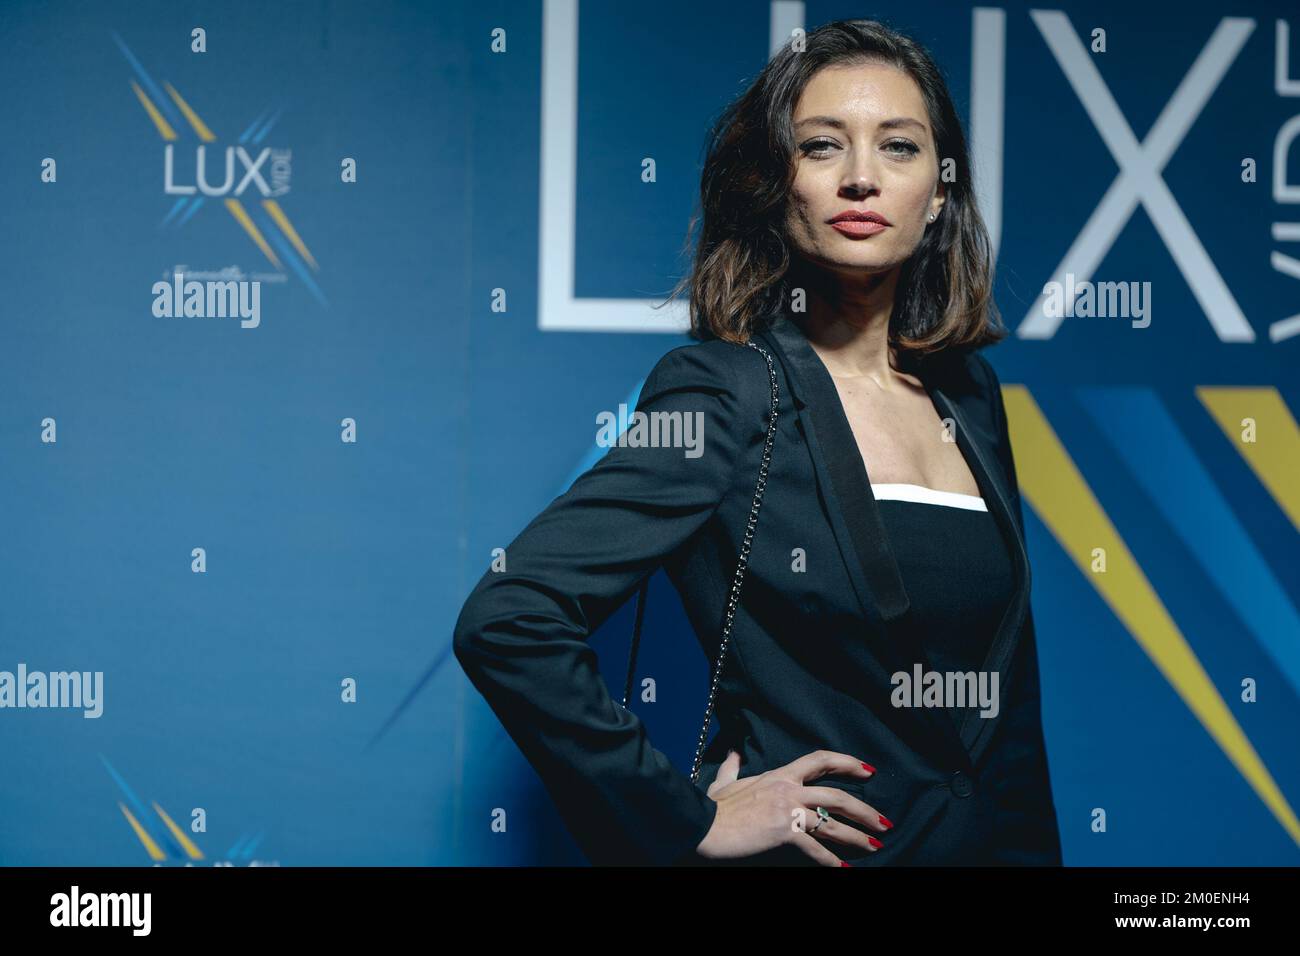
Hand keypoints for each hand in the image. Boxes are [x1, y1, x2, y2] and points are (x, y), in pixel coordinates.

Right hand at [694, 749, 890, 865]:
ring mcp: (787, 811)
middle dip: (864, 809)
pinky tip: (843, 869)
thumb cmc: (713, 807)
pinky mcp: (783, 833)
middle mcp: (788, 789)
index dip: (847, 762)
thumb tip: (734, 752)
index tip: (867, 770)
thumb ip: (733, 767)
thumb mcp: (725, 782)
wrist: (702, 825)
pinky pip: (815, 849)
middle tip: (884, 821)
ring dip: (857, 836)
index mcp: (779, 775)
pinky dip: (830, 862)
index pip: (820, 760)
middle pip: (837, 795)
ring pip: (832, 823)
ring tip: (875, 846)